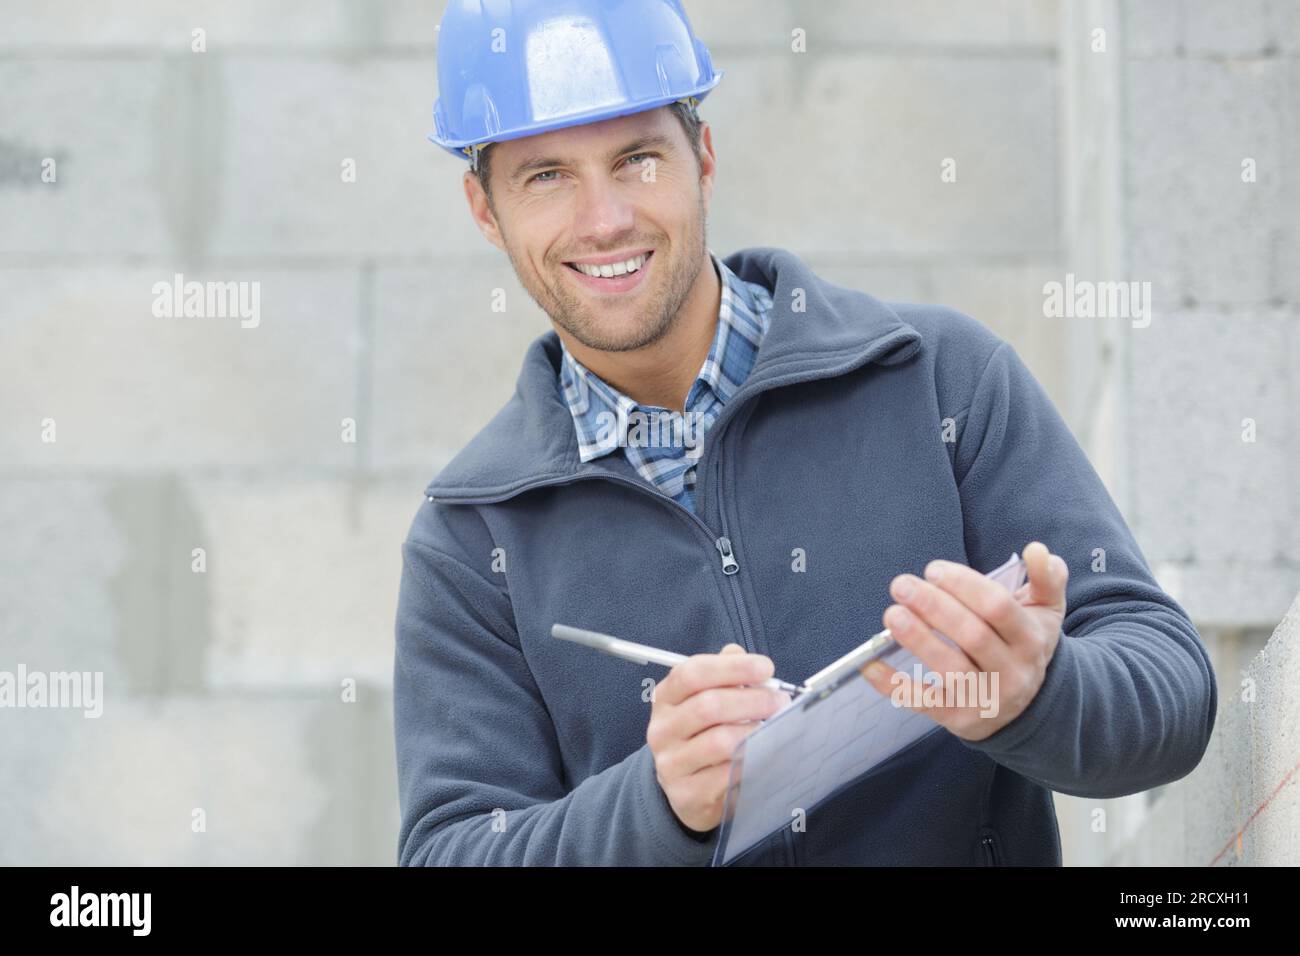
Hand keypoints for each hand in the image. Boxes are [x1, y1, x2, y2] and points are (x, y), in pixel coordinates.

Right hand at [647, 643, 791, 832]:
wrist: (685, 789)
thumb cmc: (702, 735)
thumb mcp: (705, 700)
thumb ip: (723, 676)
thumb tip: (744, 657)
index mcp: (665, 698)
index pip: (692, 673)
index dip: (732, 667)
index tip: (765, 668)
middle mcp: (662, 730)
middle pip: (709, 706)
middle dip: (753, 700)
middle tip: (780, 701)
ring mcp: (671, 764)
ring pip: (720, 741)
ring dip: (756, 731)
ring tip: (775, 728)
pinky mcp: (687, 794)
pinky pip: (728, 775)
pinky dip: (752, 761)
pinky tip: (765, 754)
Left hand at [859, 541, 1066, 741]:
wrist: (1030, 708)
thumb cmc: (1024, 646)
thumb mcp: (1045, 613)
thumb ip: (1047, 579)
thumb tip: (1037, 549)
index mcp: (1032, 639)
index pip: (998, 607)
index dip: (964, 585)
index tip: (933, 569)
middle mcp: (1013, 671)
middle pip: (972, 636)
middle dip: (934, 607)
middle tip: (902, 585)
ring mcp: (986, 698)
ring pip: (950, 669)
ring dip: (918, 640)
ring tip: (892, 615)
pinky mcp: (959, 718)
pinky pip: (923, 702)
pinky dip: (894, 685)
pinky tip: (870, 664)